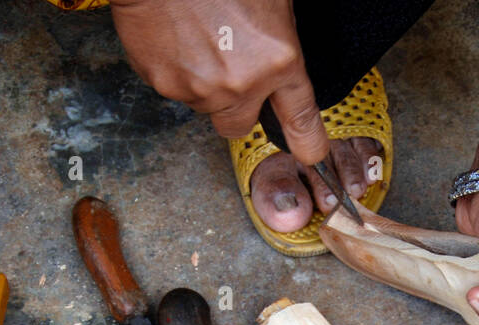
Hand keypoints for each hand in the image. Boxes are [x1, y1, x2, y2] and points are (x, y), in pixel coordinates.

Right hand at [110, 0, 329, 164]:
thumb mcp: (272, 0)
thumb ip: (278, 38)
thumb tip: (281, 58)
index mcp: (278, 60)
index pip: (301, 120)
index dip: (309, 144)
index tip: (311, 156)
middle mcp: (243, 83)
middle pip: (240, 126)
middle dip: (236, 107)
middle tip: (227, 71)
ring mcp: (203, 89)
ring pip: (206, 105)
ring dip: (204, 83)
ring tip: (197, 39)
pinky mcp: (167, 85)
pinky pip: (175, 90)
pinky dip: (176, 70)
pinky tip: (176, 38)